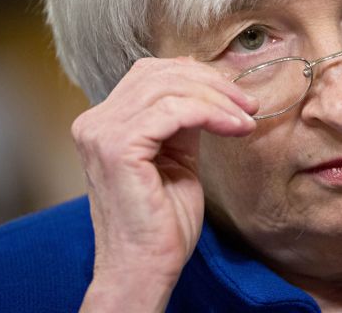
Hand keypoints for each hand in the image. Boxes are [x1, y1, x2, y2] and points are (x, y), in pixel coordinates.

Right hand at [72, 56, 256, 311]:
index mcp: (105, 123)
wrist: (145, 266)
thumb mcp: (177, 157)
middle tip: (247, 104)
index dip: (196, 76)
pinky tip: (234, 128)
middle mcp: (94, 122)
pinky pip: (173, 111)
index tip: (234, 96)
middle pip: (158, 74)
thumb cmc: (163, 220)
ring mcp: (101, 133)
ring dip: (216, 98)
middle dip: (211, 83)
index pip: (150, 75)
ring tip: (245, 119)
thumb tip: (210, 92)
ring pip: (168, 88)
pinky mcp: (118, 148)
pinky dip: (210, 113)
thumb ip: (182, 122)